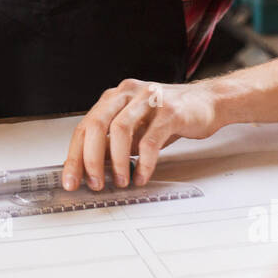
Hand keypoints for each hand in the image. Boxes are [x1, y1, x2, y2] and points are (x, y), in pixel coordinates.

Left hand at [62, 79, 222, 190]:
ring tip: (121, 181)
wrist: (207, 102)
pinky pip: (150, 140)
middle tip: (95, 183)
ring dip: (117, 162)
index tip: (71, 180)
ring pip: (120, 130)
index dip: (74, 155)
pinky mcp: (170, 111)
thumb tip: (93, 168)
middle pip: (96, 125)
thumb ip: (114, 142)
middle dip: (90, 159)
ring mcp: (148, 100)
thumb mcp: (136, 128)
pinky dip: (143, 163)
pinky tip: (142, 176)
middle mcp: (127, 93)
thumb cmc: (168, 116)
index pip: (84, 126)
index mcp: (113, 97)